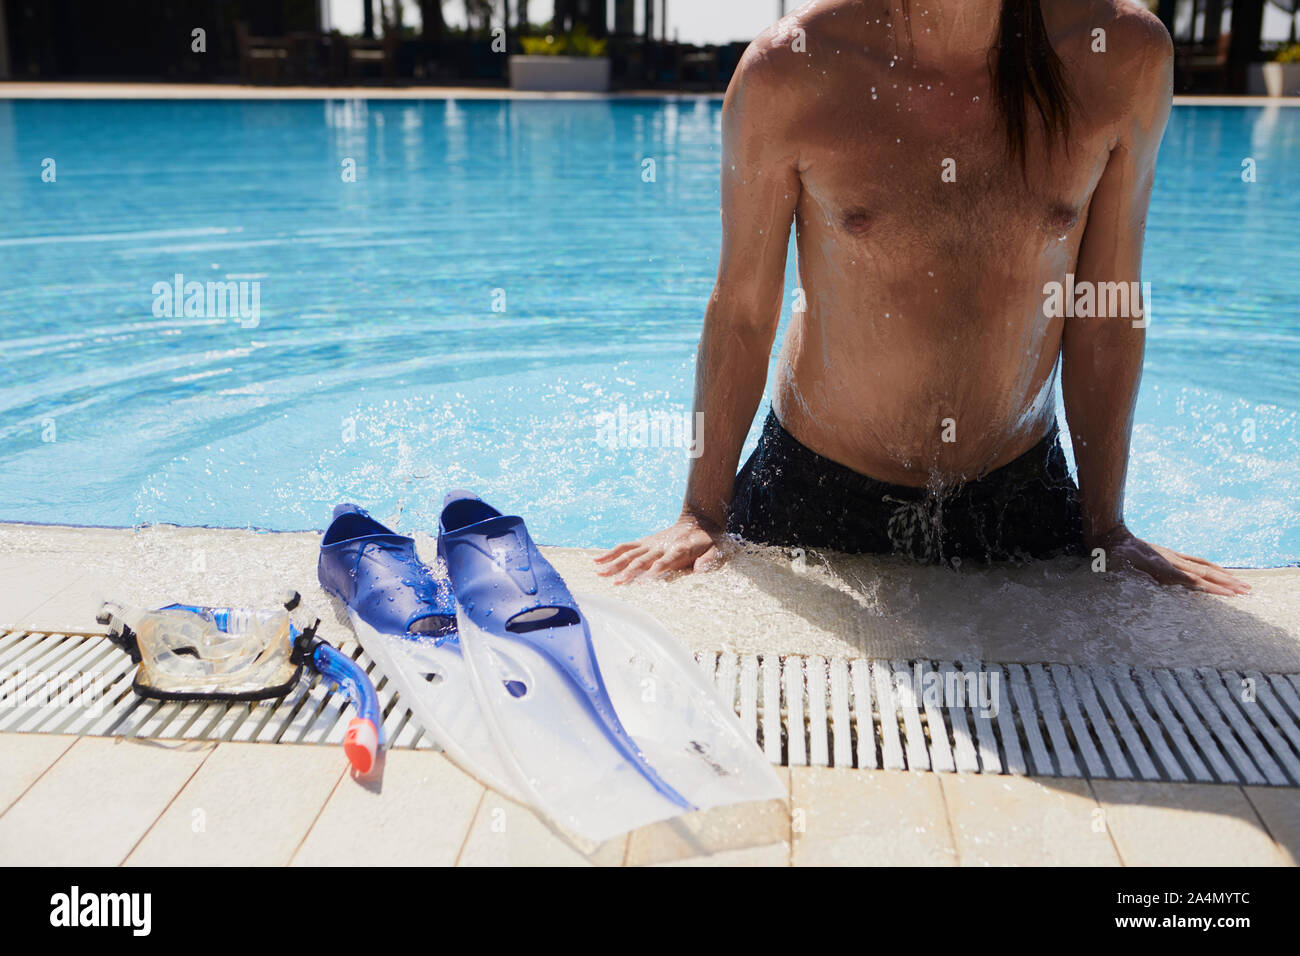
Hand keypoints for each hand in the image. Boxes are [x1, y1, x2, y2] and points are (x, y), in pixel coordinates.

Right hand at [594, 511, 726, 584]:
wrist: (697, 521)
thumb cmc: (706, 540)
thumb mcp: (714, 549)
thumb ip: (707, 560)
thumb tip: (700, 570)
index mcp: (678, 550)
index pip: (664, 562)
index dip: (654, 570)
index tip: (643, 581)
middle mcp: (660, 546)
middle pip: (641, 559)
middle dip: (628, 571)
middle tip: (616, 583)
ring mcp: (650, 543)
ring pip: (629, 553)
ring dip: (614, 563)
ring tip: (599, 573)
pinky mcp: (644, 542)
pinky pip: (625, 547)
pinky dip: (611, 552)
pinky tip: (597, 560)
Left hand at [1088, 525, 1249, 596]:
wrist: (1110, 536)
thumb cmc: (1111, 558)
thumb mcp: (1119, 570)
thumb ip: (1135, 579)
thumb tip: (1149, 586)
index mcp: (1161, 567)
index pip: (1191, 579)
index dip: (1211, 587)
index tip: (1229, 595)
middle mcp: (1171, 561)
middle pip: (1205, 573)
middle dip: (1227, 583)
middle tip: (1247, 592)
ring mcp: (1173, 556)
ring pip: (1204, 566)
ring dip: (1225, 576)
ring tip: (1243, 584)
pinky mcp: (1171, 554)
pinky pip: (1196, 561)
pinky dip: (1212, 568)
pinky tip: (1222, 572)